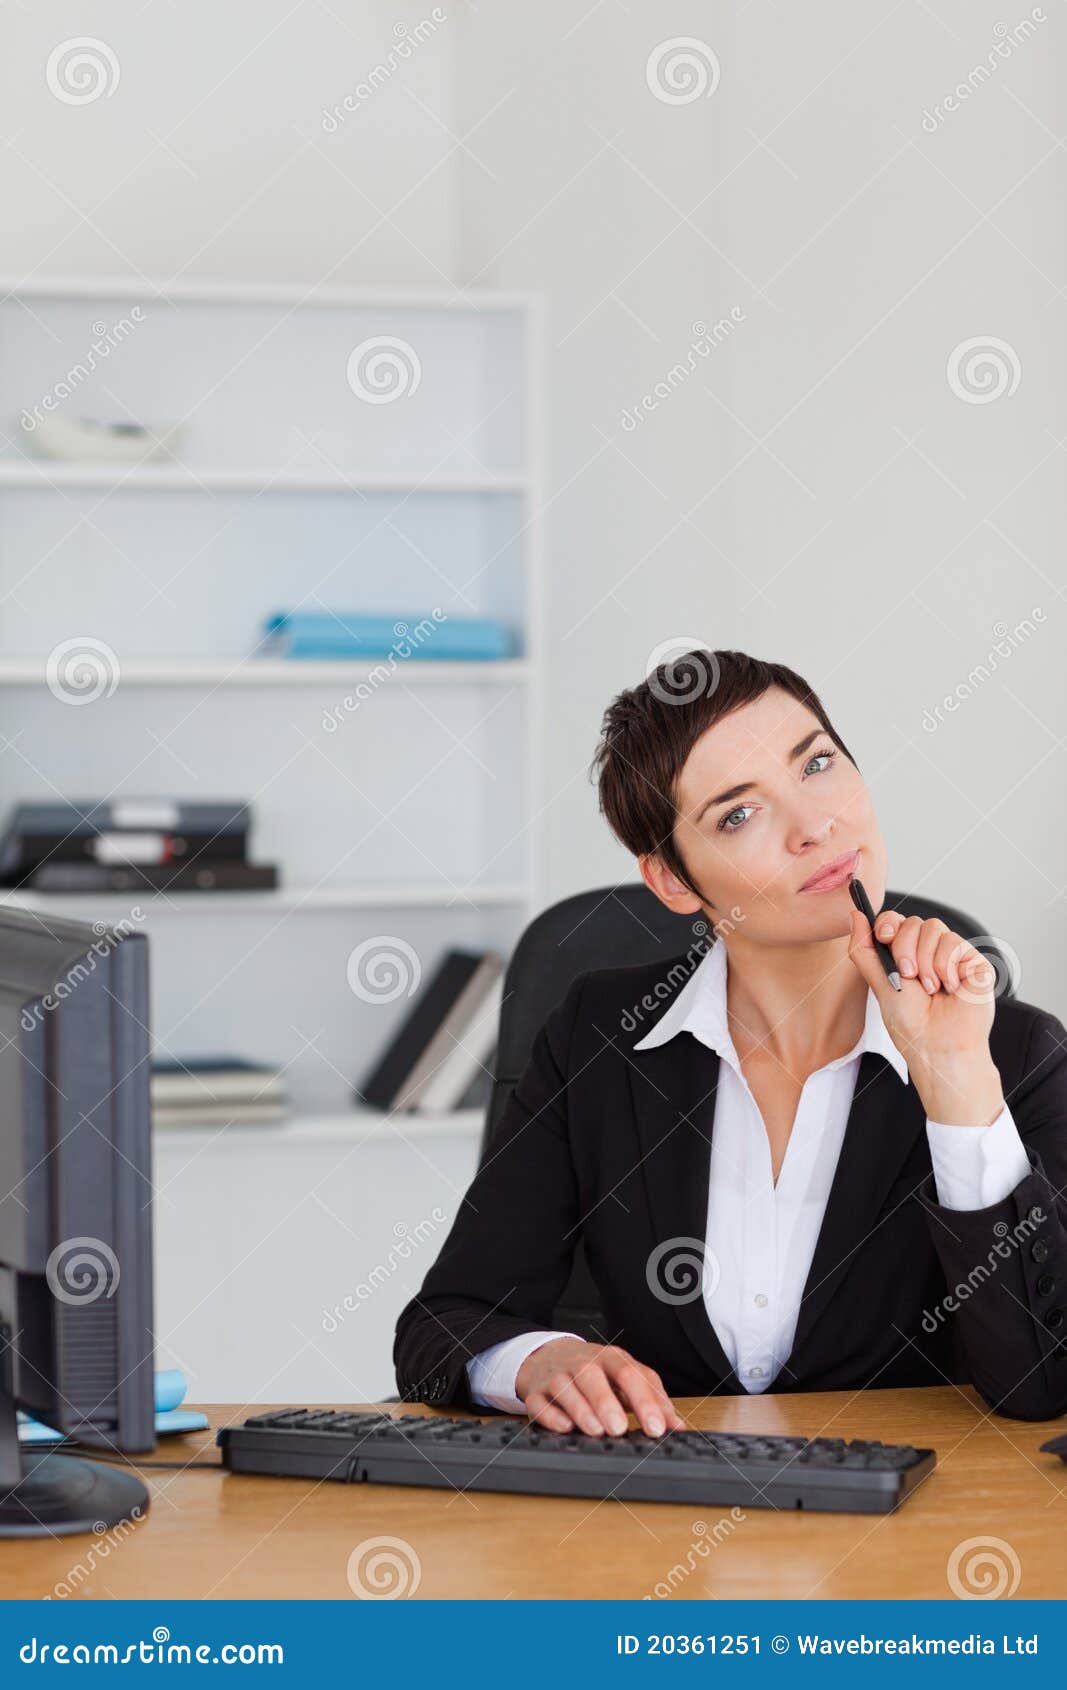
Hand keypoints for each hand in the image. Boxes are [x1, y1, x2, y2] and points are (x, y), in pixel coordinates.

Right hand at [514, 1337, 686, 1437]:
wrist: (549, 1356)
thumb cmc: (596, 1372)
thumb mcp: (626, 1378)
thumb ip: (653, 1399)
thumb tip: (678, 1427)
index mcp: (610, 1359)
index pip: (629, 1373)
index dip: (643, 1400)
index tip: (656, 1427)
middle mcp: (582, 1364)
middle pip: (592, 1377)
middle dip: (606, 1402)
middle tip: (620, 1428)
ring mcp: (557, 1377)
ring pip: (566, 1389)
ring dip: (581, 1410)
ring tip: (597, 1431)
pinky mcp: (536, 1393)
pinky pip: (539, 1404)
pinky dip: (551, 1416)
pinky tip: (565, 1427)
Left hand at [848, 906, 1004, 1124]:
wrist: (938, 1045)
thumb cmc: (910, 1023)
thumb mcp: (879, 983)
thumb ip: (864, 949)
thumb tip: (854, 915)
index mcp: (905, 955)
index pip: (895, 920)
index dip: (888, 922)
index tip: (882, 936)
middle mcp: (929, 951)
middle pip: (913, 921)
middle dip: (904, 948)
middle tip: (909, 976)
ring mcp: (953, 955)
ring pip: (934, 927)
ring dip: (925, 961)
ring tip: (931, 989)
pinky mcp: (974, 961)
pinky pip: (954, 942)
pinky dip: (946, 967)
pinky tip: (950, 988)